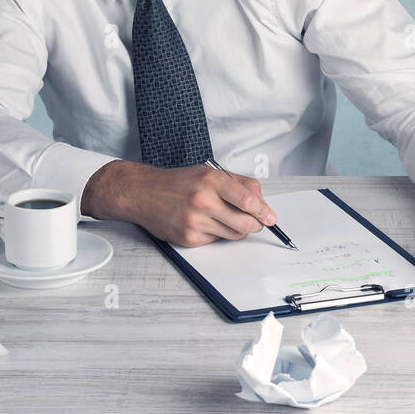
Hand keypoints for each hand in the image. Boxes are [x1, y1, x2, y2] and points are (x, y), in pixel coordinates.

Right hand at [81, 160, 276, 245]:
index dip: (264, 211)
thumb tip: (261, 201)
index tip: (270, 217)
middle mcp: (203, 200)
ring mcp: (195, 221)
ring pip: (233, 234)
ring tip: (224, 218)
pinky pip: (216, 241)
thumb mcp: (208, 172)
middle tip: (255, 222)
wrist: (144, 193)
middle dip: (255, 225)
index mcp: (211, 180)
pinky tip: (205, 223)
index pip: (248, 200)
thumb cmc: (178, 182)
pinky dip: (216, 234)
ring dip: (236, 229)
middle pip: (245, 223)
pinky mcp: (188, 238)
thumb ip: (238, 184)